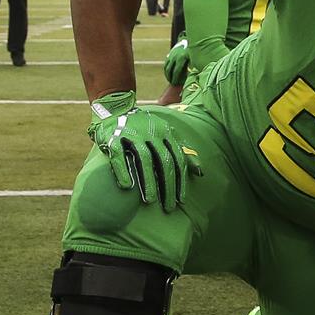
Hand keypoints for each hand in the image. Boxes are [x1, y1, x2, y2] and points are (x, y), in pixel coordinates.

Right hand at [88, 89, 198, 208]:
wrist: (116, 108)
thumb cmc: (145, 128)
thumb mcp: (166, 136)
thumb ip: (183, 152)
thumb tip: (201, 172)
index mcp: (166, 132)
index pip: (177, 159)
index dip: (180, 181)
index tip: (180, 200)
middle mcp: (151, 132)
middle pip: (163, 161)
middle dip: (168, 185)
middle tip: (168, 207)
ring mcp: (132, 133)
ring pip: (144, 159)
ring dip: (148, 181)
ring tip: (150, 201)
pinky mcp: (114, 136)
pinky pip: (119, 155)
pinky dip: (123, 170)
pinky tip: (126, 187)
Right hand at [161, 37, 189, 86]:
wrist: (188, 41)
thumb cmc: (193, 52)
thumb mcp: (194, 58)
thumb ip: (193, 66)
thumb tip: (193, 76)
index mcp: (181, 58)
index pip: (176, 70)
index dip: (175, 78)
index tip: (175, 83)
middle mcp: (175, 57)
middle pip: (170, 70)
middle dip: (170, 77)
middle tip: (172, 83)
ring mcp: (171, 55)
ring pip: (166, 67)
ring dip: (167, 74)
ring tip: (169, 80)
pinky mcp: (169, 55)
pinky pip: (166, 64)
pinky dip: (166, 70)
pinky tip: (168, 75)